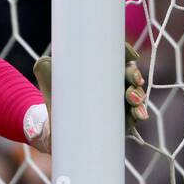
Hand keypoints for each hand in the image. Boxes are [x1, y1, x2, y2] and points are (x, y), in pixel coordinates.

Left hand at [28, 41, 148, 154]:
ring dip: (138, 97)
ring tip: (132, 99)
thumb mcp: (48, 78)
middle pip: (131, 77)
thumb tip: (43, 61)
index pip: (119, 59)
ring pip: (135, 97)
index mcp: (102, 71)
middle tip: (132, 81)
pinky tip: (140, 115)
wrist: (51, 126)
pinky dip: (138, 115)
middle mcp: (113, 86)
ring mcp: (117, 105)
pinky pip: (132, 119)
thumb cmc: (55, 97)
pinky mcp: (117, 124)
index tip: (131, 58)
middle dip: (134, 78)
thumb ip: (45, 67)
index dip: (128, 56)